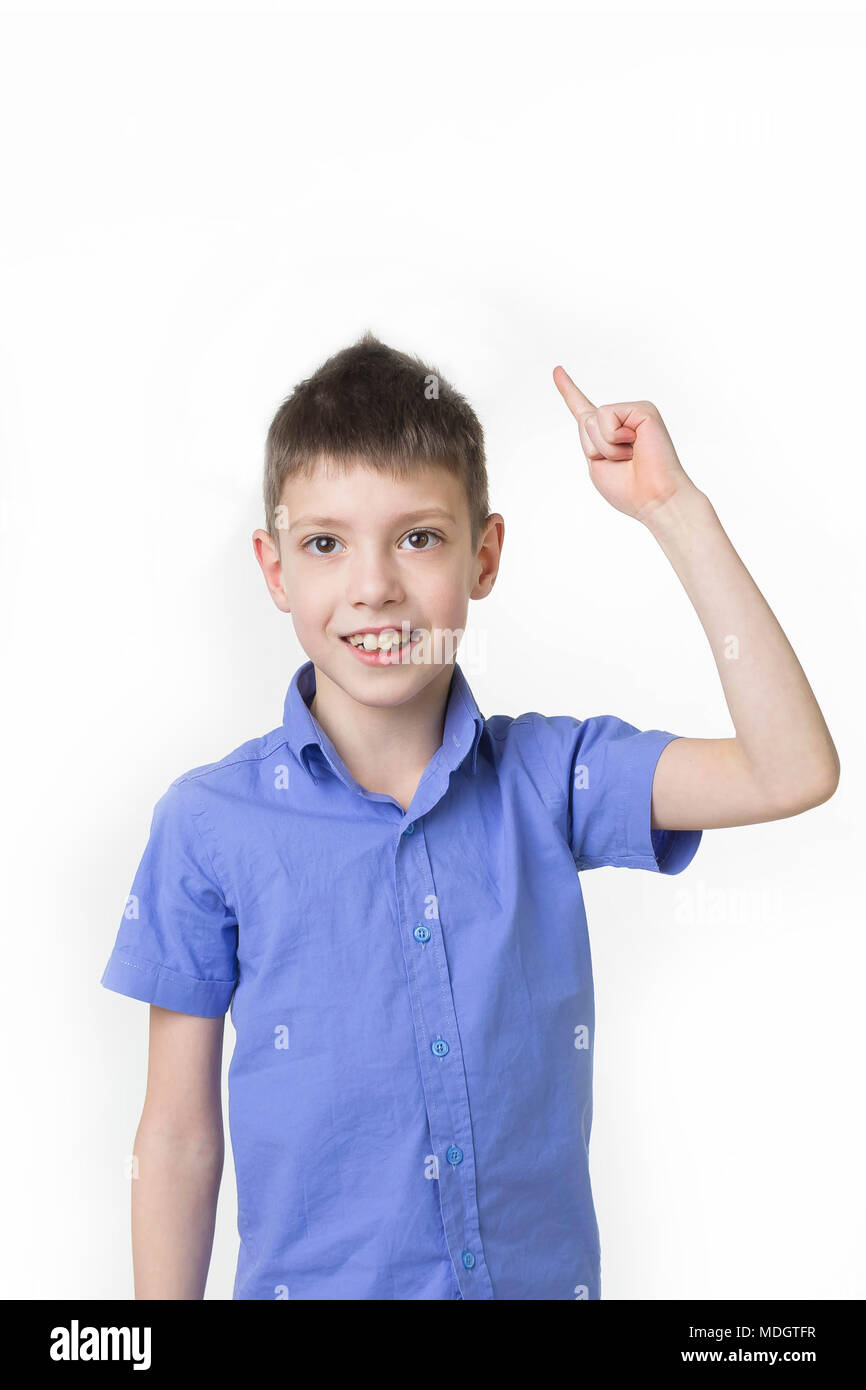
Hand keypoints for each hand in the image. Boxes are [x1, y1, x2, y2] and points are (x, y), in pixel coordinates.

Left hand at [553, 366, 696, 522]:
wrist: (655, 498)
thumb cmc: (629, 489)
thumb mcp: (597, 464)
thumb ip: (589, 438)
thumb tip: (589, 415)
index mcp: (607, 434)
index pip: (583, 408)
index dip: (568, 390)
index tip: (557, 370)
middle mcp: (620, 420)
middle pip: (584, 421)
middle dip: (593, 448)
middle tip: (622, 462)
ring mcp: (633, 413)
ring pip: (593, 419)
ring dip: (604, 446)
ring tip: (629, 456)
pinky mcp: (643, 409)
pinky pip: (607, 416)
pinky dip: (614, 438)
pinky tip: (635, 446)